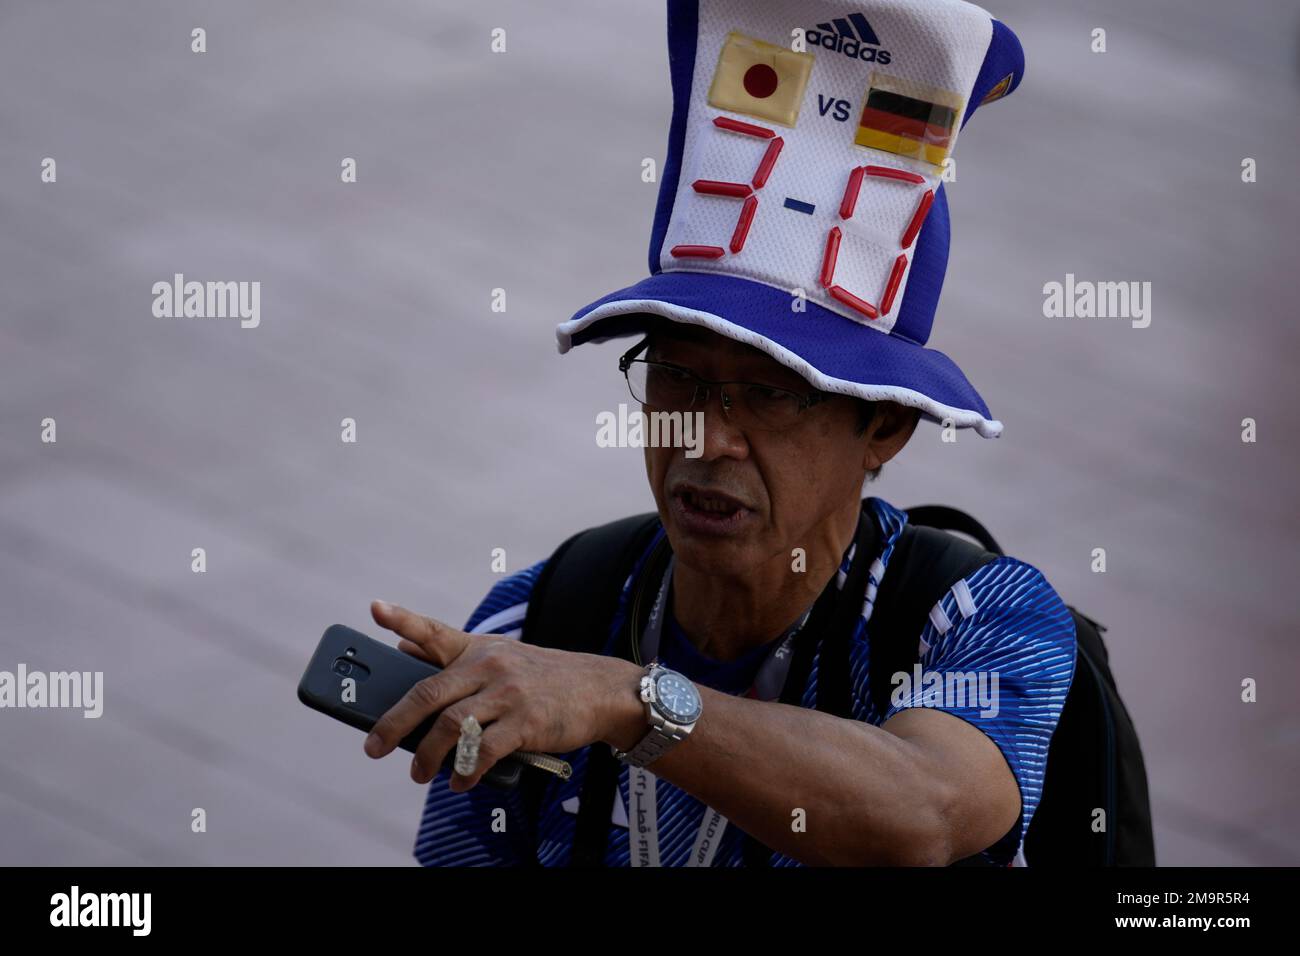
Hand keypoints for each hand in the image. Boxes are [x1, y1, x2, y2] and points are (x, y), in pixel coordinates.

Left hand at [362, 600, 641, 790]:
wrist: (600, 689)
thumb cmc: (543, 677)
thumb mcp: (499, 656)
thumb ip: (450, 654)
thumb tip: (403, 645)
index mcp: (479, 649)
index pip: (434, 632)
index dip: (403, 619)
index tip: (375, 608)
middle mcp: (490, 666)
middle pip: (430, 693)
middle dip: (395, 723)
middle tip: (374, 747)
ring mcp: (509, 693)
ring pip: (452, 725)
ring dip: (428, 755)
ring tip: (419, 774)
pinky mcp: (527, 722)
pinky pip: (484, 751)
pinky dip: (466, 771)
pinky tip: (459, 781)